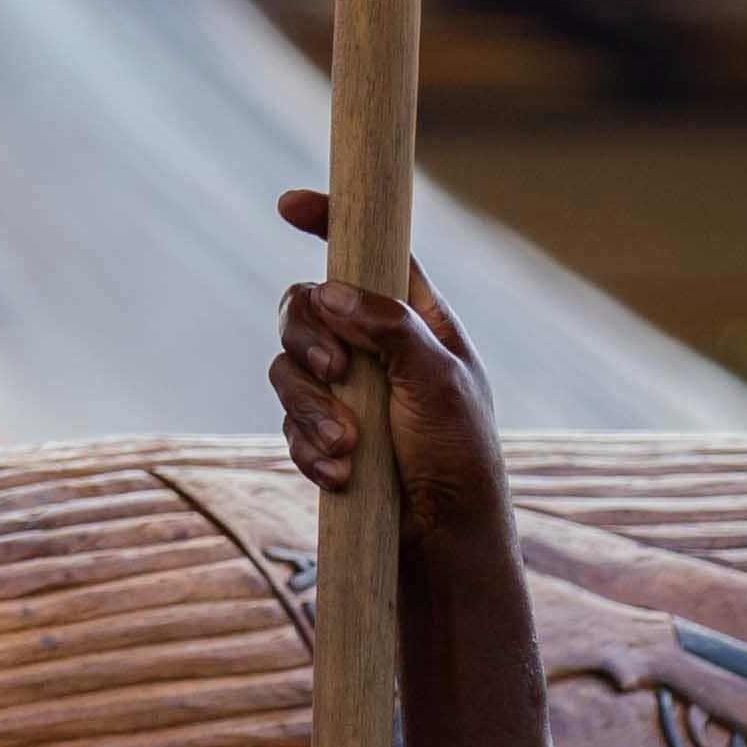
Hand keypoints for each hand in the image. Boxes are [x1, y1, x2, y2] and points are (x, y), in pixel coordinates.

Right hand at [274, 187, 504, 548]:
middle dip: (307, 337)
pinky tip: (340, 473)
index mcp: (416, 323)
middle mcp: (375, 350)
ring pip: (286, 367)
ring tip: (346, 446)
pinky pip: (286, 420)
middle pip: (305, 307)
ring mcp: (344, 392)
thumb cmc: (460, 456)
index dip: (331, 222)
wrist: (443, 540)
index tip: (290, 205)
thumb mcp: (439, 382)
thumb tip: (326, 289)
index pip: (370, 256)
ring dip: (309, 406)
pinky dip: (307, 444)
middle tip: (333, 370)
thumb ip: (388, 327)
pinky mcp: (321, 433)